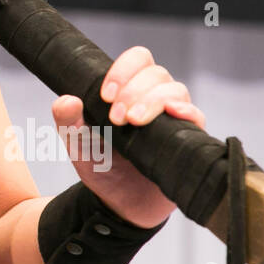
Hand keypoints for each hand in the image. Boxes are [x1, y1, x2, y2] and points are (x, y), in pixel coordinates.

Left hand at [51, 45, 205, 229]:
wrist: (119, 204)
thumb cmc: (100, 165)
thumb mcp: (77, 142)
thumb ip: (68, 120)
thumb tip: (67, 100)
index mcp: (129, 90)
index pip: (138, 59)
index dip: (123, 70)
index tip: (105, 94)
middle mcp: (155, 98)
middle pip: (156, 73)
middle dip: (133, 90)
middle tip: (115, 118)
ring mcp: (174, 118)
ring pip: (175, 90)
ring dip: (152, 101)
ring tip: (132, 122)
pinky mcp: (189, 139)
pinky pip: (197, 116)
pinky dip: (186, 111)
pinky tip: (173, 115)